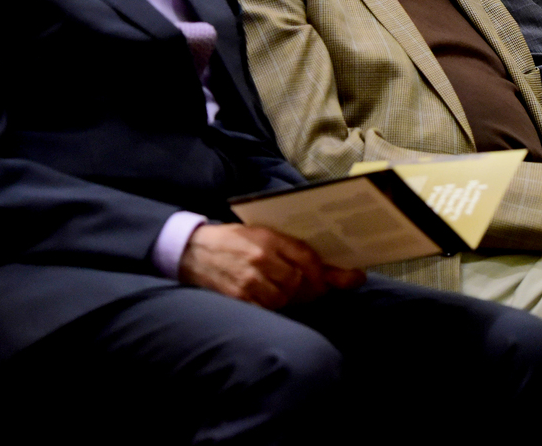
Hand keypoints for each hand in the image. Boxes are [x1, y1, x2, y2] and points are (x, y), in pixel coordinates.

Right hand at [177, 223, 363, 308]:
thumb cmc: (232, 240)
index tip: (349, 276)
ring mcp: (249, 280)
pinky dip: (276, 307)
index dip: (329, 270)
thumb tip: (323, 264)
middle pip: (301, 280)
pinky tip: (276, 301)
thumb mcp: (260, 233)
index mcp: (268, 237)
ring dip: (295, 299)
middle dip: (315, 288)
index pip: (307, 255)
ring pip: (286, 297)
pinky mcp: (238, 298)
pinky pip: (268, 308)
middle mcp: (261, 258)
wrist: (192, 251)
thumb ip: (289, 246)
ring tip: (298, 295)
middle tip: (322, 290)